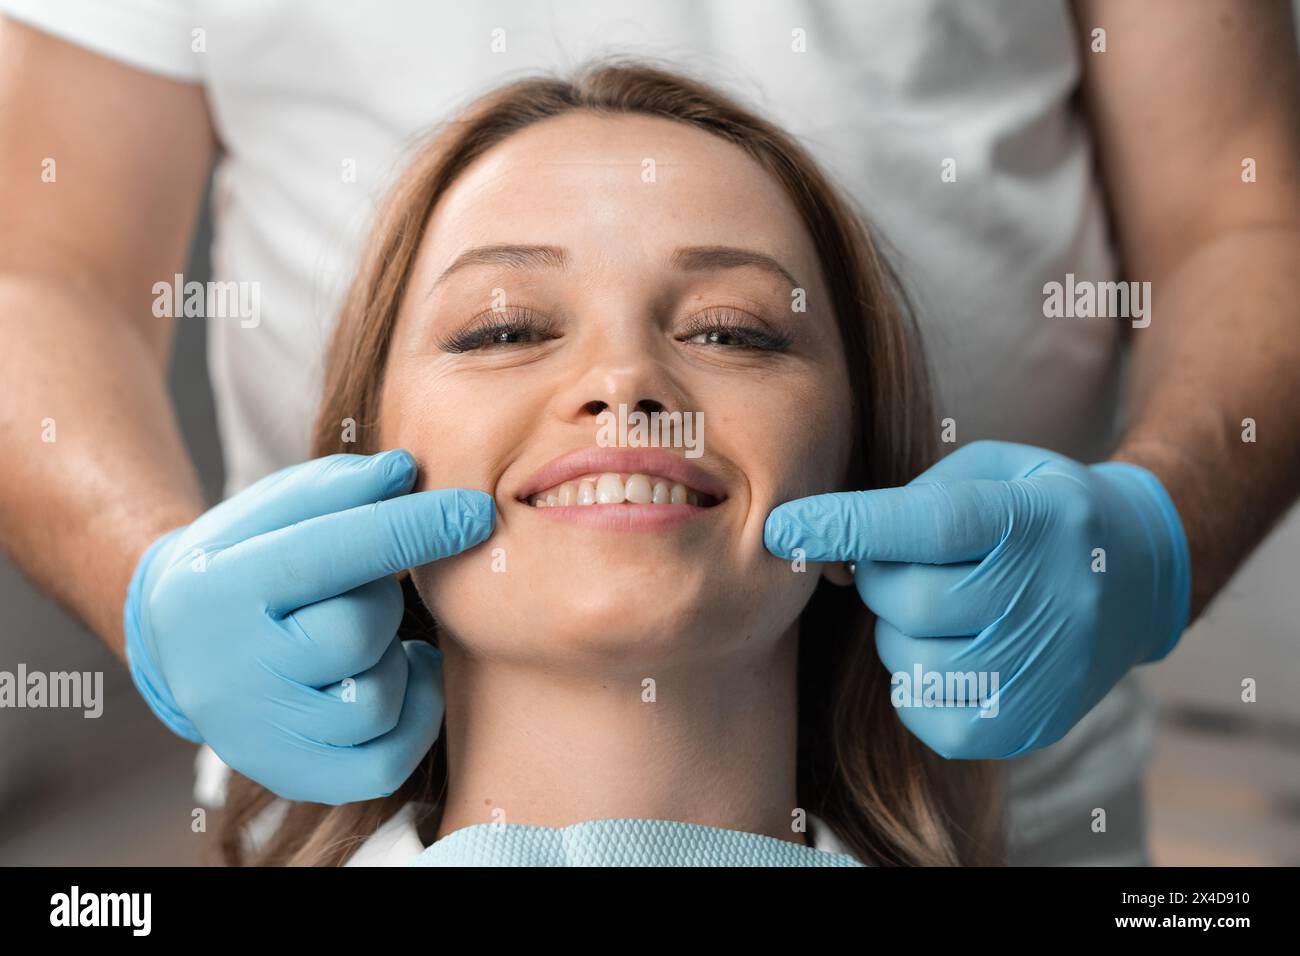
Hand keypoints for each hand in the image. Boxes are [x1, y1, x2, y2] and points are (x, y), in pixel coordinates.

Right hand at [123, 450, 493, 802]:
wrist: (176, 645)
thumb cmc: (243, 560)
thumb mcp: (269, 508)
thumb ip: (335, 486)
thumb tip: (405, 472)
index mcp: (218, 588)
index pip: (326, 553)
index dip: (410, 529)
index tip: (474, 511)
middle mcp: (230, 672)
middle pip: (355, 631)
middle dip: (380, 600)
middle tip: (362, 590)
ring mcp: (257, 735)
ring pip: (373, 701)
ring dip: (394, 661)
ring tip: (369, 637)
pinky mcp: (290, 774)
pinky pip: (382, 764)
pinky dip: (414, 718)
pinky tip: (405, 675)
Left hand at [763, 440, 1189, 758]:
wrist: (1140, 573)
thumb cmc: (1037, 510)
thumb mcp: (991, 472)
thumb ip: (916, 499)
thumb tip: (838, 548)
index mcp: (1035, 519)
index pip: (930, 526)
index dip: (849, 526)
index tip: (784, 528)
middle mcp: (1048, 598)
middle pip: (914, 602)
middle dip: (881, 580)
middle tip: (899, 565)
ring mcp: (1047, 669)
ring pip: (916, 663)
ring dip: (900, 634)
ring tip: (937, 611)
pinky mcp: (1034, 722)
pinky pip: (933, 716)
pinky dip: (917, 683)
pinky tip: (945, 651)